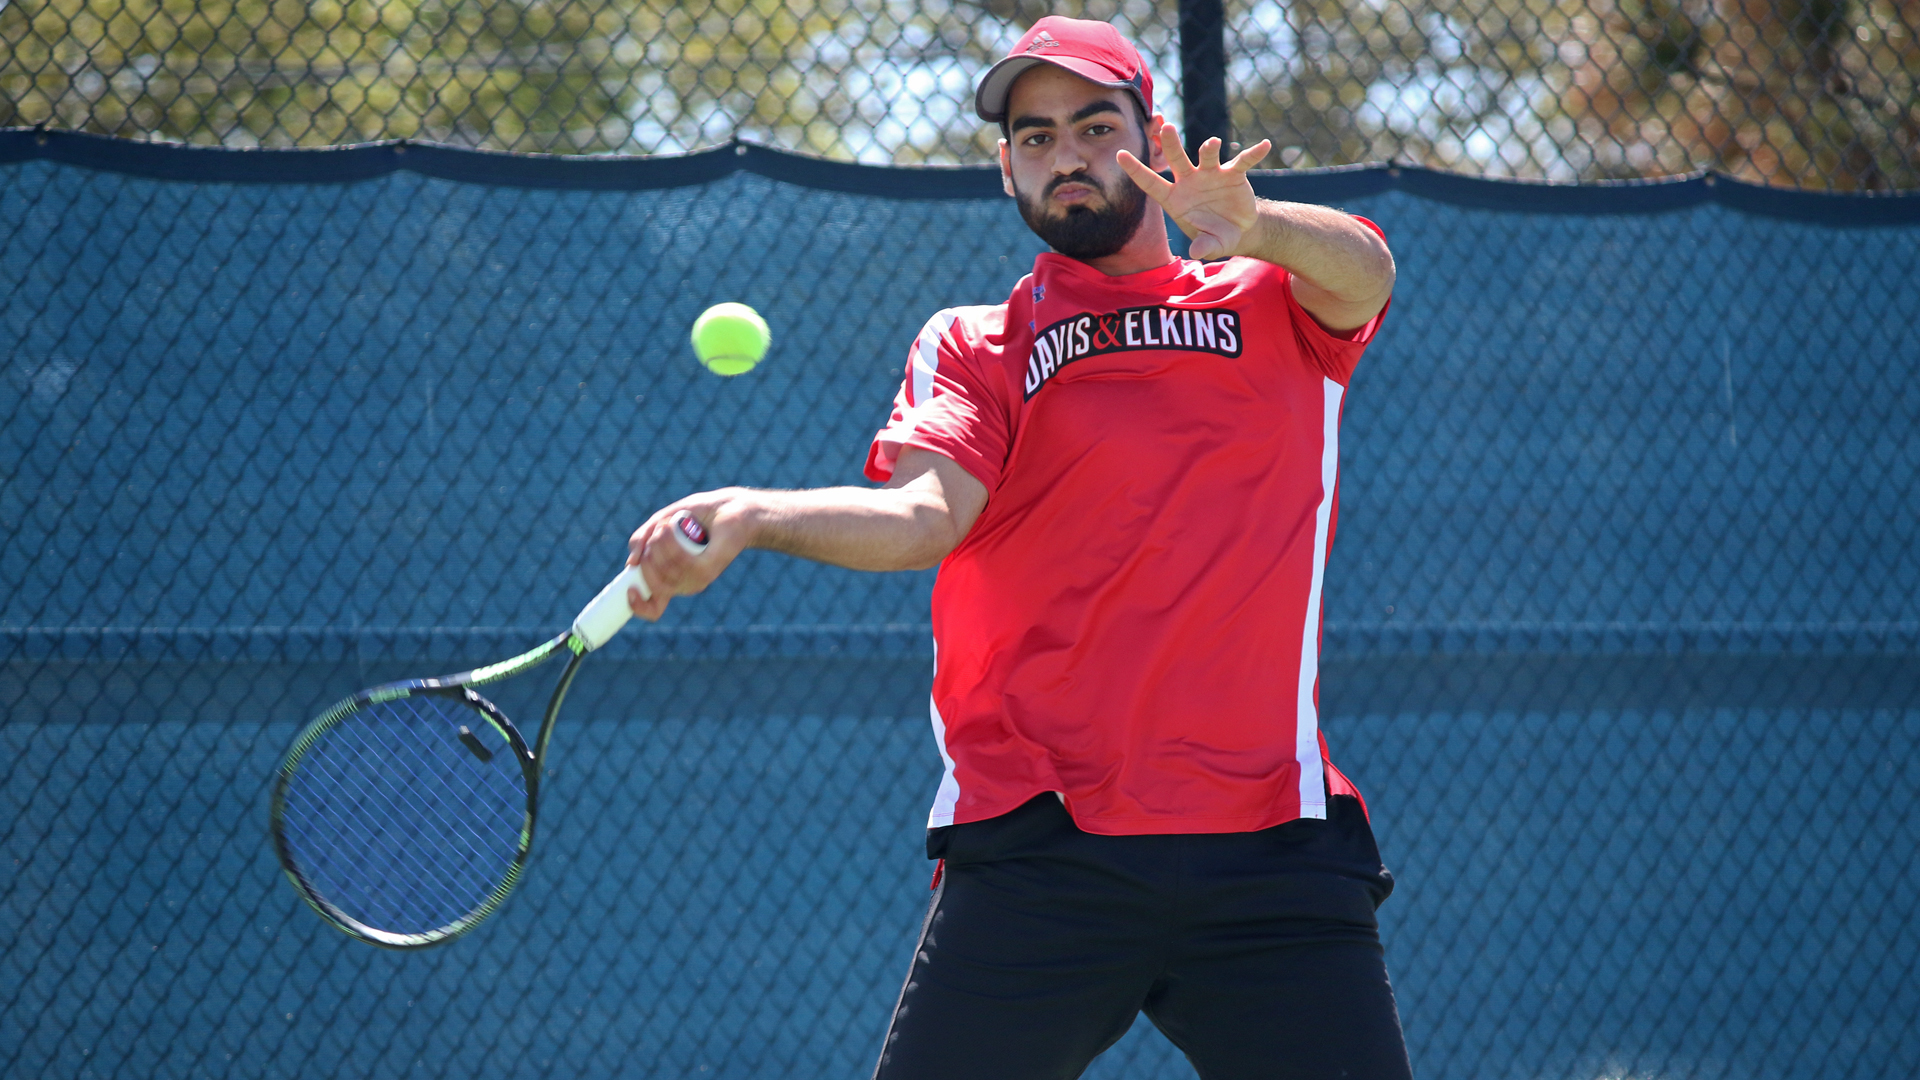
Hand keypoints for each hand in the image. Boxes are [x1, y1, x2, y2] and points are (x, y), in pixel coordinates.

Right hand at [622, 489, 753, 620]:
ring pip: (665, 571)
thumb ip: (641, 540)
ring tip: (669, 524)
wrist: (729, 508)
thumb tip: (632, 564)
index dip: (636, 605)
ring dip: (658, 542)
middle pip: (653, 584)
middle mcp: (684, 583)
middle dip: (647, 557)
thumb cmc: (695, 516)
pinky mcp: (709, 569)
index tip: (630, 590)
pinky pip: (681, 563)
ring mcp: (697, 578)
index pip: (653, 608)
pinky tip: (673, 525)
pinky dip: (671, 541)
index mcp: (671, 579)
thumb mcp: (659, 523)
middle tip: (656, 533)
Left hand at [1117, 118, 1272, 261]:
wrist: (1238, 231)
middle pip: (1176, 159)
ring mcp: (1210, 175)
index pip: (1150, 182)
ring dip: (1209, 149)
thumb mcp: (1209, 245)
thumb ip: (1203, 246)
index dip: (1136, 170)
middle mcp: (1189, 181)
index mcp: (1174, 198)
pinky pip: (1242, 161)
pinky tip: (1265, 146)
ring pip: (1207, 156)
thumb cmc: (1214, 238)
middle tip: (1166, 127)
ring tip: (1213, 143)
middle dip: (1171, 144)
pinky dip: (1253, 154)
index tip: (1119, 154)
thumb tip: (1196, 252)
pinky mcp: (1232, 174)